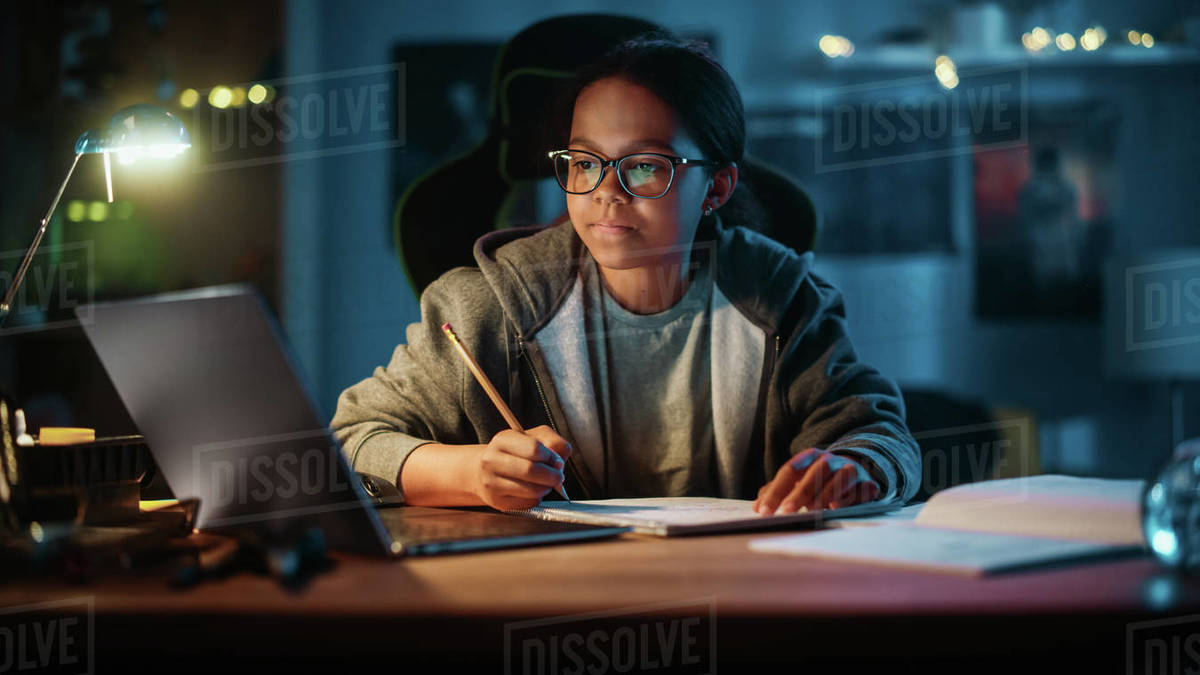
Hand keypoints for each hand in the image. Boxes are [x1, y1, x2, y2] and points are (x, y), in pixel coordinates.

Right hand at [470, 425, 570, 510]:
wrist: (483, 472)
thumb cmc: (513, 454)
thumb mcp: (531, 437)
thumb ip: (552, 441)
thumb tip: (559, 461)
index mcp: (502, 440)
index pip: (534, 448)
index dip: (552, 457)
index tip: (558, 462)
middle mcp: (492, 460)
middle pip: (531, 470)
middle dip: (552, 476)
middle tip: (558, 476)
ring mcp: (491, 482)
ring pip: (532, 490)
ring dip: (546, 488)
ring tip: (546, 483)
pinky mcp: (497, 501)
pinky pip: (528, 503)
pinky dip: (537, 498)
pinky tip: (533, 491)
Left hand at [754, 448, 879, 514]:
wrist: (853, 469)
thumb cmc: (818, 479)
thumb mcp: (798, 480)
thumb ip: (777, 491)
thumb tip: (758, 506)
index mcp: (810, 457)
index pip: (790, 470)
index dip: (776, 490)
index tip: (764, 510)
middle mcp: (831, 460)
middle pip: (815, 473)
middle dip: (800, 492)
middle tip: (786, 511)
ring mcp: (851, 470)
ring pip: (840, 478)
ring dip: (826, 493)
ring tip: (813, 509)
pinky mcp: (867, 483)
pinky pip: (862, 489)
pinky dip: (851, 498)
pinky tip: (837, 507)